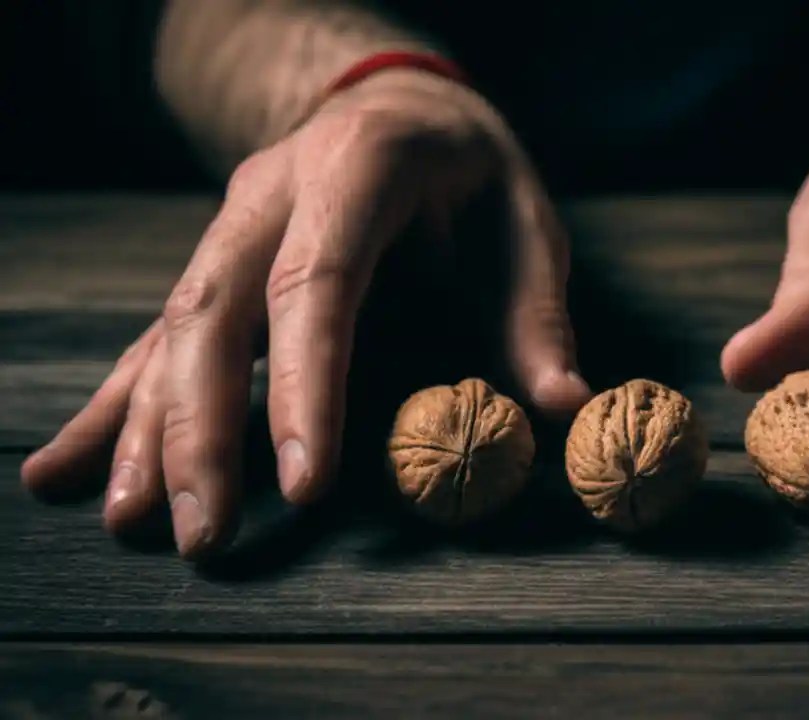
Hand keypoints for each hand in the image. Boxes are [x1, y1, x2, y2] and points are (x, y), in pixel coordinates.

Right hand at [21, 70, 590, 557]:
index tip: (305, 484)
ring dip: (149, 428)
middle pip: (216, 309)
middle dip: (202, 427)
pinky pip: (156, 337)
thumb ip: (537, 314)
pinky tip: (71, 469)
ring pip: (171, 328)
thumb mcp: (523, 221)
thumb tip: (568, 411)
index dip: (307, 384)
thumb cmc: (468, 169)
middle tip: (203, 532)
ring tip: (132, 520)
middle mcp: (271, 193)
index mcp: (358, 169)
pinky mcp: (216, 265)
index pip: (318, 281)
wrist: (398, 102)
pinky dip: (118, 406)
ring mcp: (230, 227)